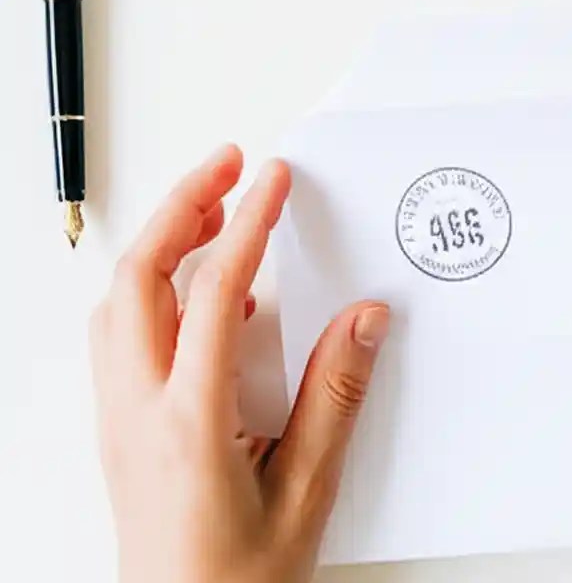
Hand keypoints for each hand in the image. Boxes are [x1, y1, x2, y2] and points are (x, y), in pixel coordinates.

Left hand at [91, 145, 390, 582]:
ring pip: (119, 303)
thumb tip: (362, 321)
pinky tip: (196, 295)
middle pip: (136, 278)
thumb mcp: (306, 494)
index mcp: (188, 423)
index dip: (246, 226)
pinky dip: (153, 289)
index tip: (272, 181)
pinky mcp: (123, 431)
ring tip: (210, 211)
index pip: (213, 294)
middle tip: (228, 166)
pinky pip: (122, 336)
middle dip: (180, 207)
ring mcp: (120, 420)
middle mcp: (138, 411)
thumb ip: (335, 401)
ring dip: (159, 244)